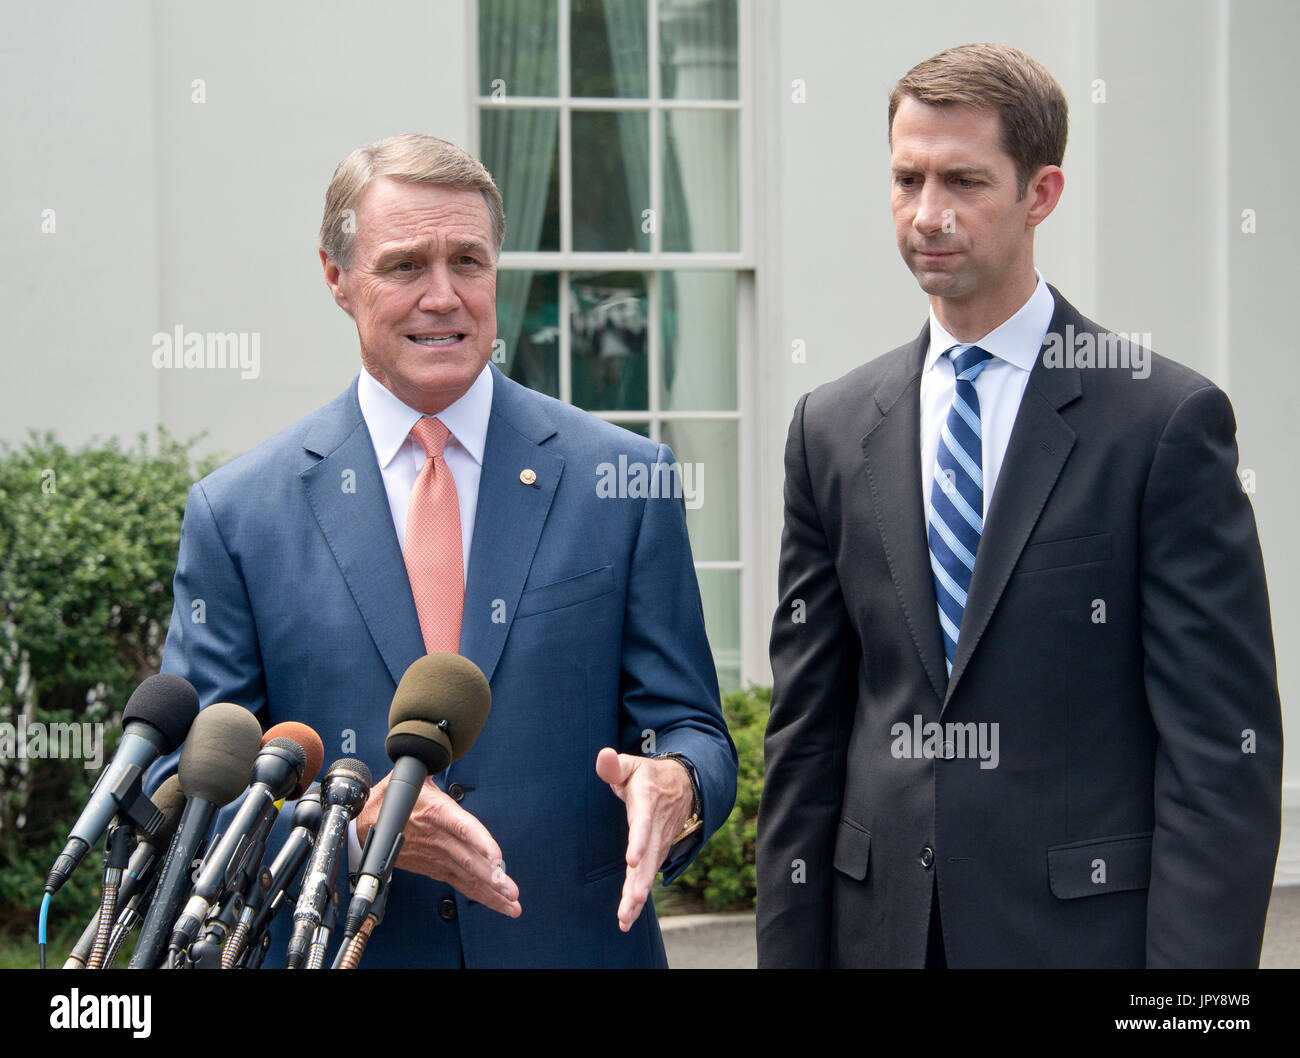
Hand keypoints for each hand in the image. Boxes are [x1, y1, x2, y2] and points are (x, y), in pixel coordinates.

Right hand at [356, 769, 520, 918]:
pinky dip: (481, 896)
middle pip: (467, 859)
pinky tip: (500, 903)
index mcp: (434, 812)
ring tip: (512, 902)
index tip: (496, 857)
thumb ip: (434, 768)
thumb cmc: (390, 800)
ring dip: (490, 892)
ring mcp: (436, 856)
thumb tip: (447, 749)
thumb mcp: (412, 777)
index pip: (461, 827)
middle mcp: (437, 838)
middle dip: (490, 876)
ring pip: (466, 876)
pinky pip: (460, 884)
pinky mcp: (434, 869)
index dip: (480, 842)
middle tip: (510, 889)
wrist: (364, 826)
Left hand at [595, 747, 693, 932]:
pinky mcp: (657, 854)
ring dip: (638, 896)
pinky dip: (639, 898)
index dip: (639, 842)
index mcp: (648, 802)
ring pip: (650, 872)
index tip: (632, 860)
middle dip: (641, 882)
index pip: (643, 824)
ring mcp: (659, 843)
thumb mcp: (632, 765)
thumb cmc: (647, 776)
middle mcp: (656, 827)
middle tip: (633, 902)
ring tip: (625, 919)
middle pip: (650, 858)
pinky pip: (648, 877)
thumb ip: (614, 765)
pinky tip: (628, 917)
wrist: (683, 786)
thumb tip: (603, 756)